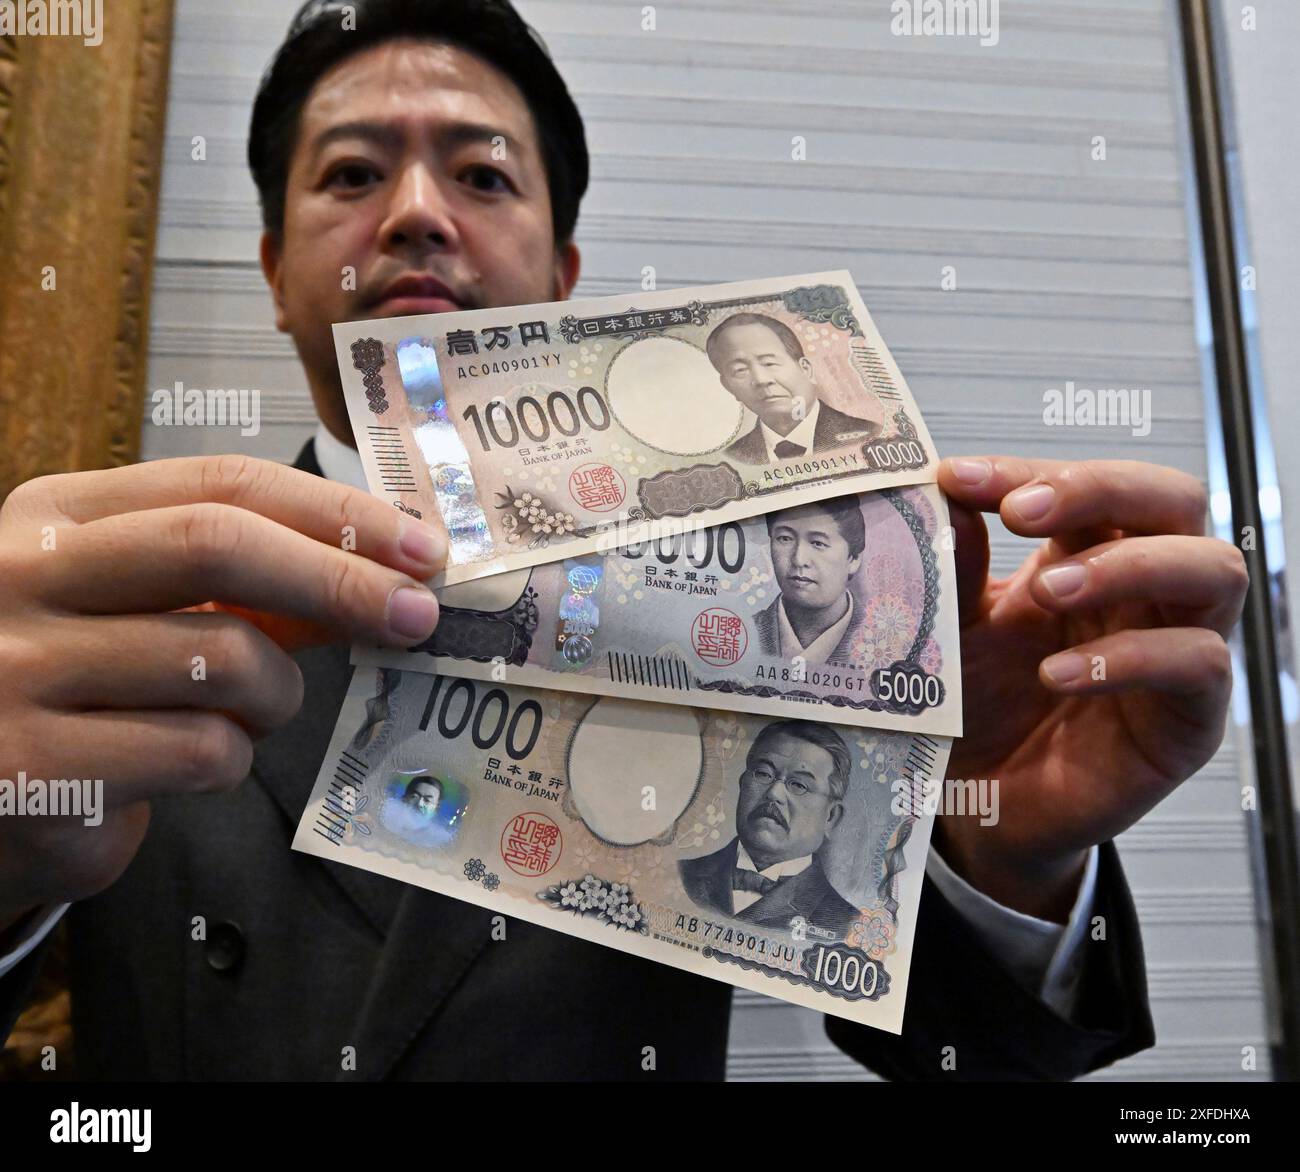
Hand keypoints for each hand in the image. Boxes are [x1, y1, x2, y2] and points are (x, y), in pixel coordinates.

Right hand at [0, 454, 446, 924]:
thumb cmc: (82, 686)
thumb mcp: (148, 607)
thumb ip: (251, 583)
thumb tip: (386, 571)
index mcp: (56, 516)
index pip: (220, 484)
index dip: (333, 512)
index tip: (418, 546)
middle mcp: (21, 577)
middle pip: (218, 546)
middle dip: (340, 579)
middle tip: (414, 616)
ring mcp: (17, 673)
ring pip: (224, 660)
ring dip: (277, 695)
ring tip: (252, 711)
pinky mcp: (35, 770)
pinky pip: (201, 749)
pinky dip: (233, 759)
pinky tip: (199, 762)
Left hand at [933, 456, 1246, 921]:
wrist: (980, 809)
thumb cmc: (978, 709)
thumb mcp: (953, 629)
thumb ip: (955, 567)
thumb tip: (945, 495)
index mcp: (1085, 554)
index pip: (1081, 485)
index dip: (1024, 471)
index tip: (957, 477)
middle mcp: (1143, 591)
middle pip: (1173, 500)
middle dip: (1101, 488)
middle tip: (1023, 510)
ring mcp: (1177, 648)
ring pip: (1213, 569)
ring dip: (1130, 564)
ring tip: (1049, 590)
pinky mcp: (1190, 718)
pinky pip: (1199, 665)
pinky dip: (1131, 659)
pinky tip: (1060, 674)